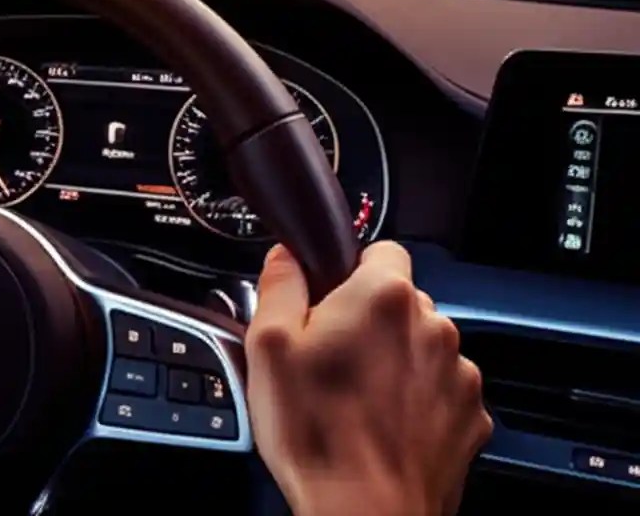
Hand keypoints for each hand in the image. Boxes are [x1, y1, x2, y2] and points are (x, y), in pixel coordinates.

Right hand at [246, 242, 492, 515]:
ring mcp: (457, 373)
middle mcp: (432, 327)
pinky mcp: (469, 415)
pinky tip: (380, 425)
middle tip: (330, 358)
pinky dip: (415, 402)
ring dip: (394, 362)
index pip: (381, 247)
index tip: (329, 299)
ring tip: (352, 400)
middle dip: (368, 321)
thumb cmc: (317, 435)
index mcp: (383, 297)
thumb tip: (286, 258)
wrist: (364, 511)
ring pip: (421, 347)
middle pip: (400, 302)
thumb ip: (279, 285)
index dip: (350, 271)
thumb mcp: (267, 346)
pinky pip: (439, 391)